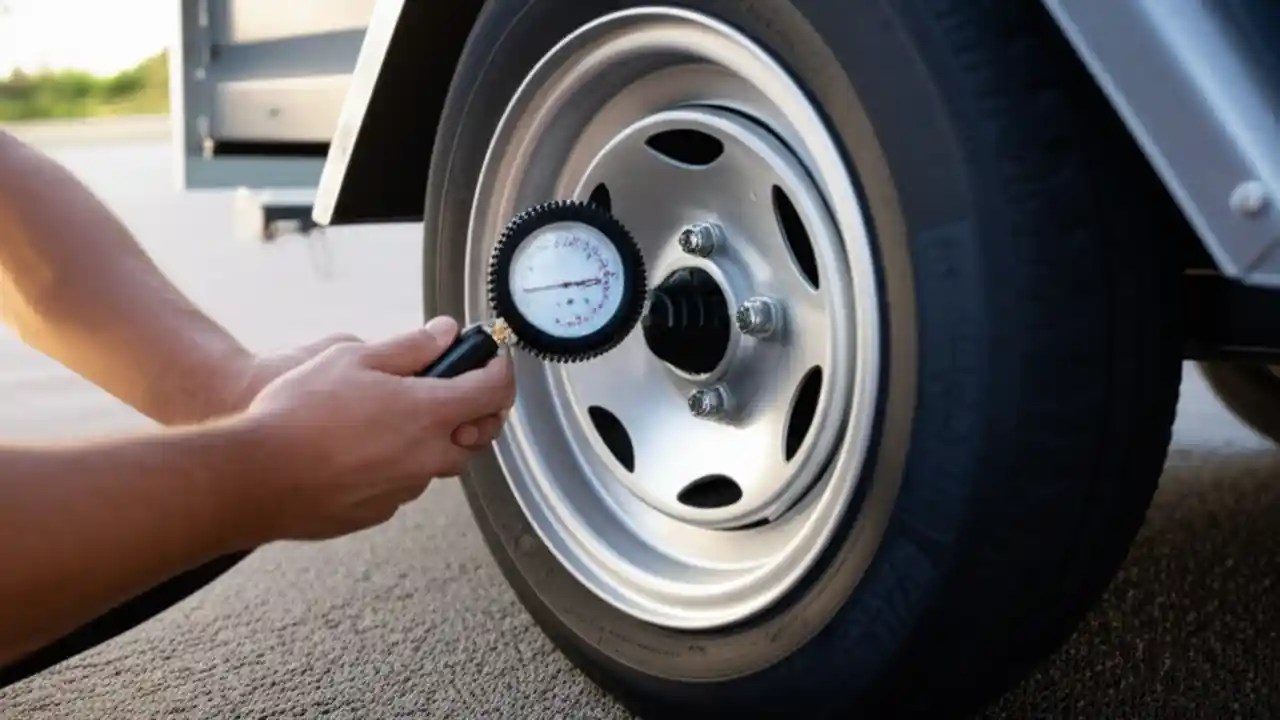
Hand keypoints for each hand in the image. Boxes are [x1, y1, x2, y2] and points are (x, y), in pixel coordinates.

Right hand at [235, 317, 515, 542]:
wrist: (256, 477)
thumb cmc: (299, 412)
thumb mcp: (353, 358)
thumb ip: (410, 347)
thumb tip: (446, 332)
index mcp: (430, 412)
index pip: (495, 391)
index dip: (501, 370)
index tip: (493, 358)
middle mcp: (428, 456)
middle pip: (478, 434)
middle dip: (476, 408)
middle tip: (453, 386)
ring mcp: (406, 488)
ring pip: (440, 461)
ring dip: (435, 438)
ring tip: (396, 415)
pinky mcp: (381, 511)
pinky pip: (405, 482)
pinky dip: (400, 463)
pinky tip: (364, 448)